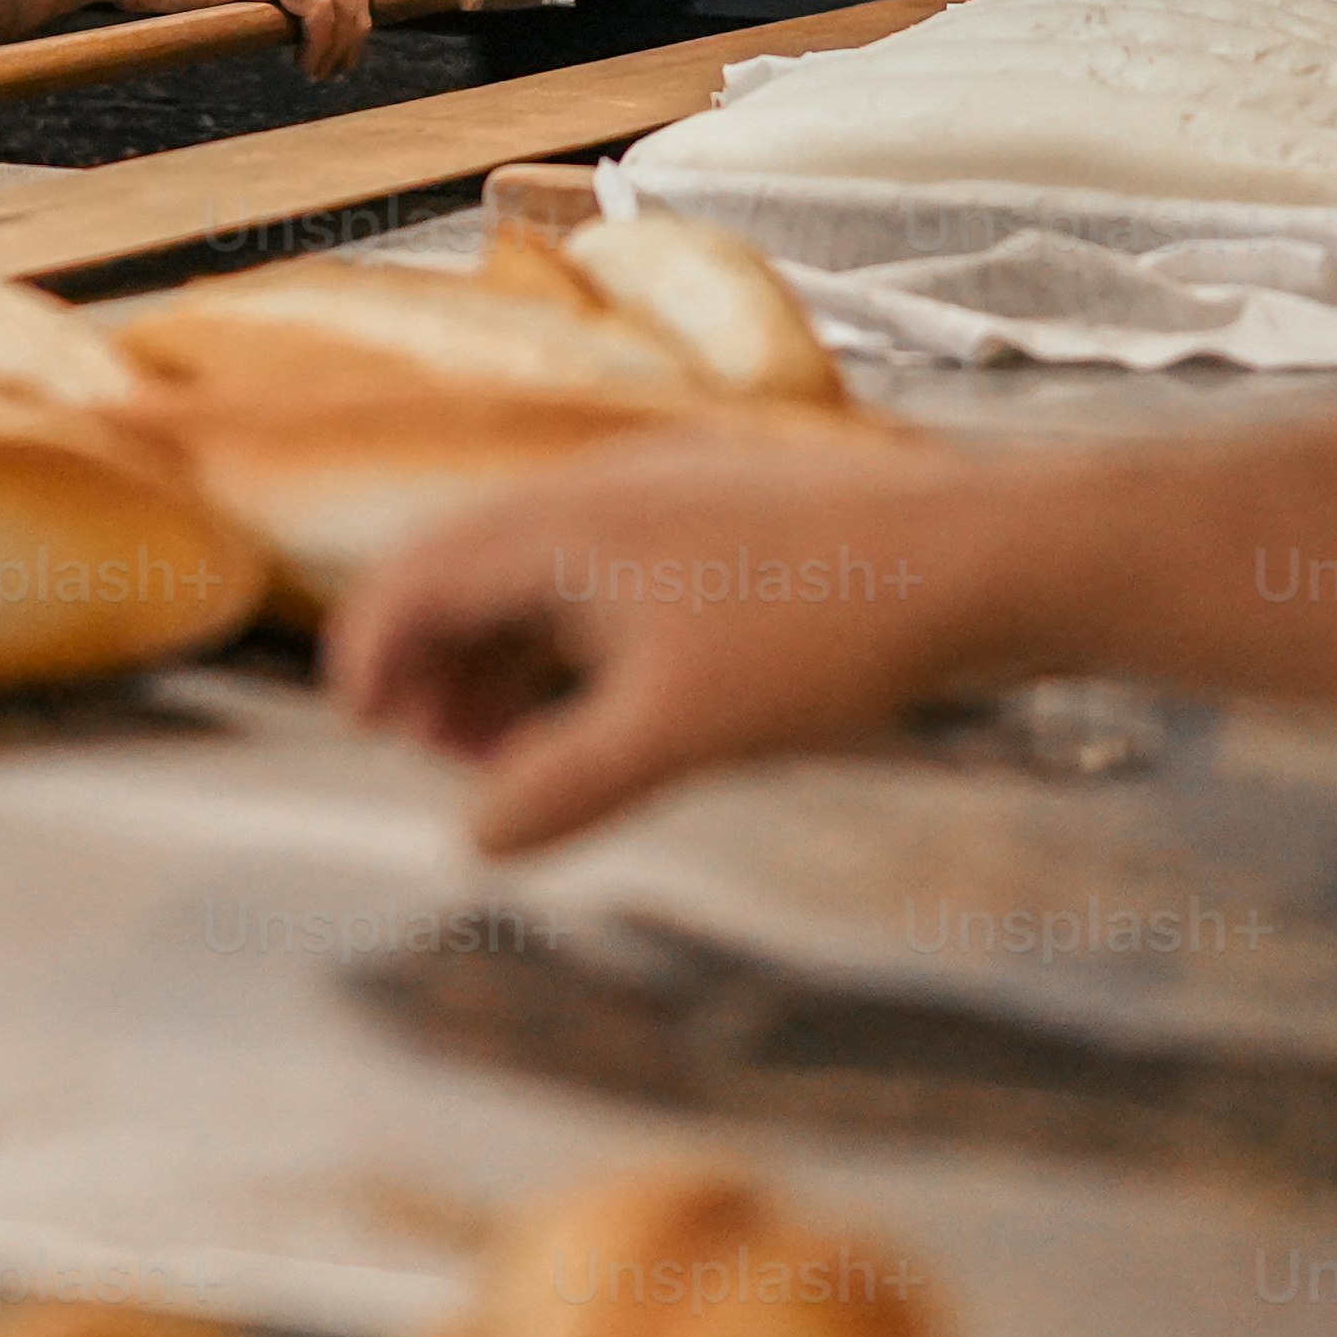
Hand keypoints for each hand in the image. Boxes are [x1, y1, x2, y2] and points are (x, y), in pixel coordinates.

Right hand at [329, 451, 1049, 851]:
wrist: (976, 559)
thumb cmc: (822, 632)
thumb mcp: (677, 732)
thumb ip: (564, 786)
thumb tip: (477, 841)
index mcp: (562, 525)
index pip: (418, 574)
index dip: (370, 649)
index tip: (359, 723)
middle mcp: (597, 494)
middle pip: (468, 569)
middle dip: (437, 664)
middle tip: (441, 757)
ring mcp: (663, 503)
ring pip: (542, 577)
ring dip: (507, 659)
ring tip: (517, 748)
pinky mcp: (719, 526)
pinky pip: (606, 580)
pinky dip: (575, 644)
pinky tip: (610, 707)